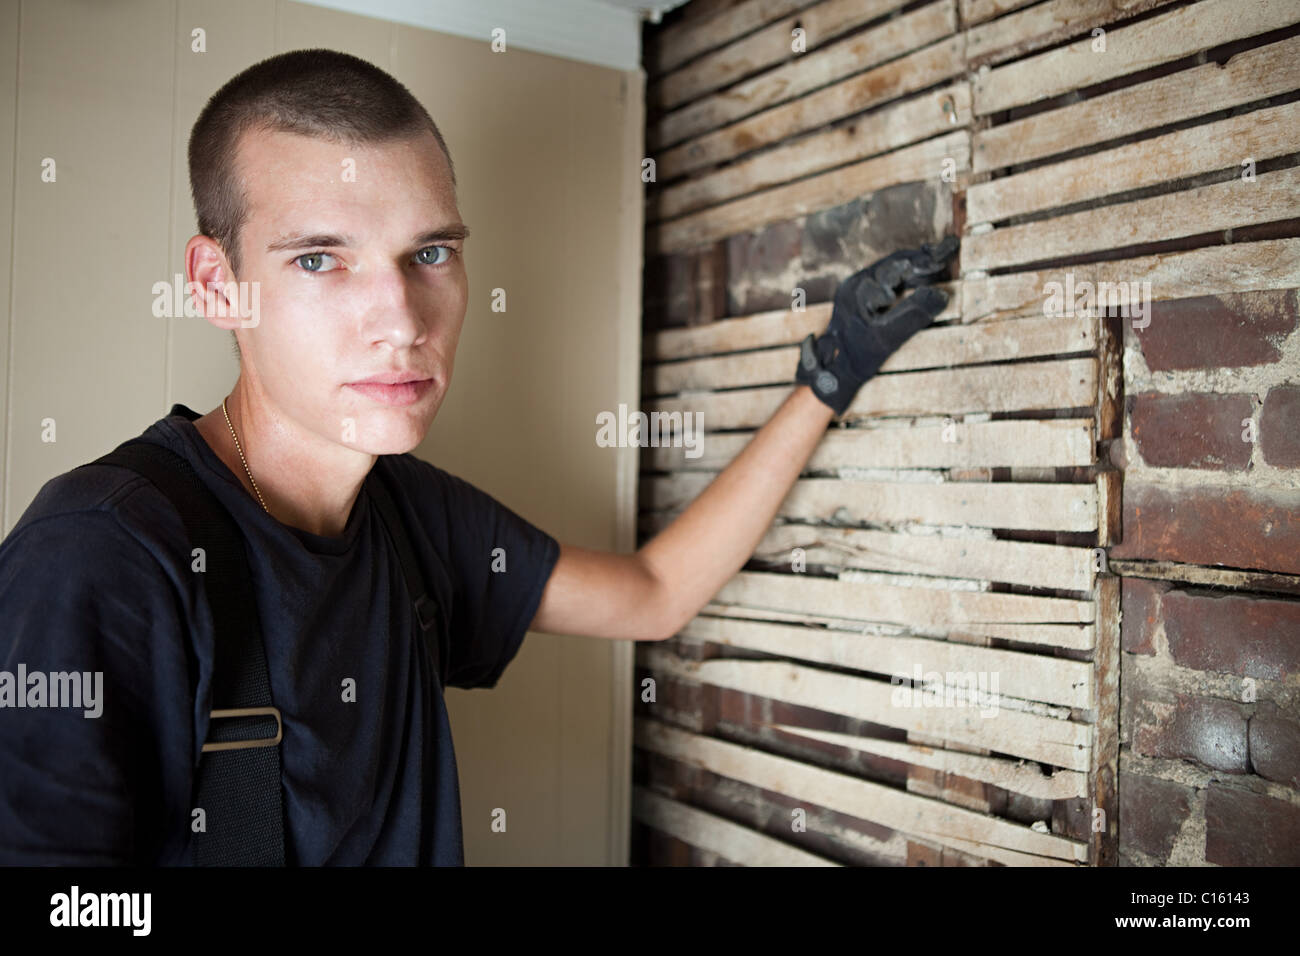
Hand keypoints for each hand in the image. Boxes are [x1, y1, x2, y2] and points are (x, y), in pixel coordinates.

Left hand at [795, 236, 958, 414]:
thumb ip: (912, 316)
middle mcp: (856, 283)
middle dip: (923, 258)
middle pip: (895, 263)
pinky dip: (906, 278)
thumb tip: (941, 295)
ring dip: (916, 267)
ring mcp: (856, 290)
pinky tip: (921, 280)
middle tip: (949, 251)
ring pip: (891, 271)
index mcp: (860, 289)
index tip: (948, 250)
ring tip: (940, 263)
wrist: (831, 374)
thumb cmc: (856, 358)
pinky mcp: (859, 299)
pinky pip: (886, 281)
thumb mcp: (887, 339)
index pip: (899, 265)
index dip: (926, 258)